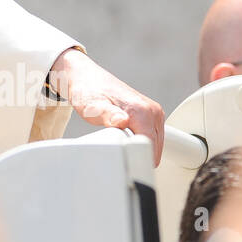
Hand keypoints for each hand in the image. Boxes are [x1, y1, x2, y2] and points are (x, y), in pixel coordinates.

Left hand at [49, 47, 164, 164]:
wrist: (87, 79)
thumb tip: (122, 121)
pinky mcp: (151, 115)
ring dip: (139, 149)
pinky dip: (140, 143)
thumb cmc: (88, 92)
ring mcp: (154, 113)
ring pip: (155, 145)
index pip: (150, 147)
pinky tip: (125, 137)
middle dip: (138, 156)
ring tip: (120, 142)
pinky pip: (151, 137)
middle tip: (117, 151)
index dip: (137, 159)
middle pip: (154, 149)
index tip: (123, 162)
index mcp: (143, 111)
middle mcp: (153, 111)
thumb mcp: (93, 107)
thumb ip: (107, 115)